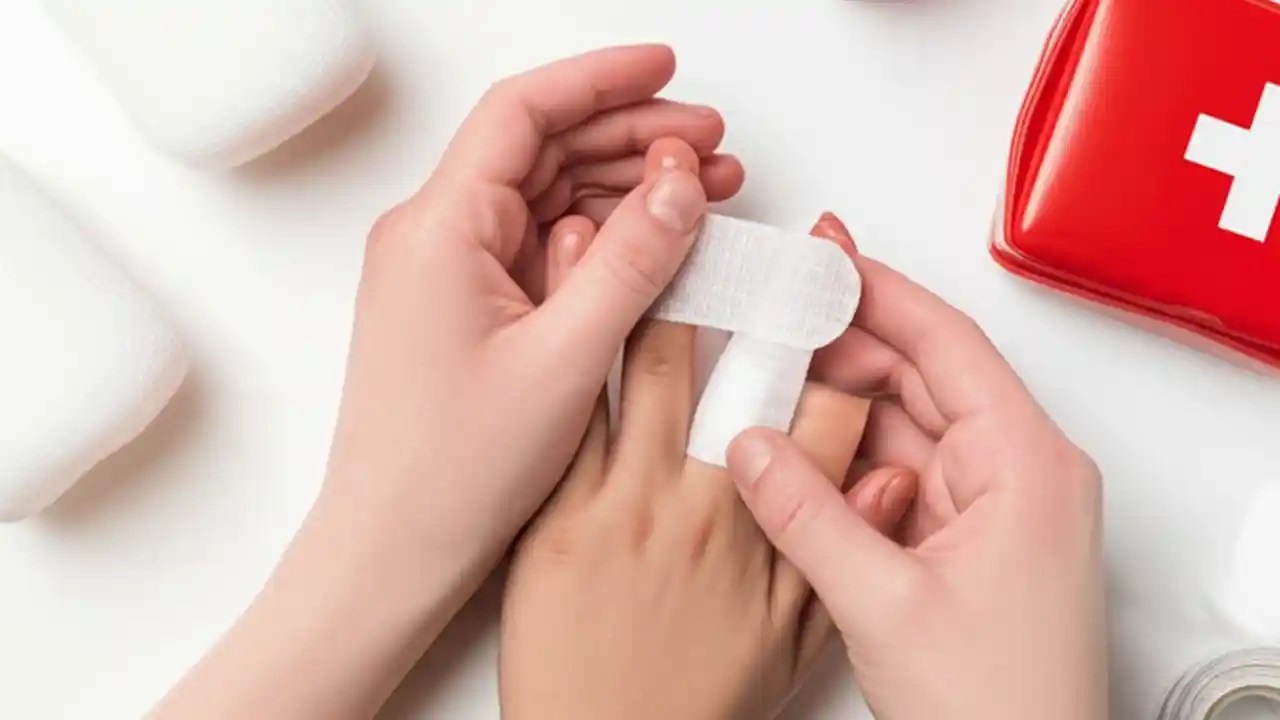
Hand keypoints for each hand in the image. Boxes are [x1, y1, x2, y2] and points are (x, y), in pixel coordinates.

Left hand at [154, 45, 744, 718]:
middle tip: (712, 146)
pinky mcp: (463, 308)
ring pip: (545, 196)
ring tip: (704, 192)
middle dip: (632, 137)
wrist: (393, 551)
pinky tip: (654, 243)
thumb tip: (680, 181)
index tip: (667, 71)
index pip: (524, 111)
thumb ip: (631, 259)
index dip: (602, 80)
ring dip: (622, 188)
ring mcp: (446, 273)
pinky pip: (537, 247)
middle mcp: (432, 236)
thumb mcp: (565, 357)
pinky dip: (597, 238)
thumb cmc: (451, 471)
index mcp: (438, 227)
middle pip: (541, 148)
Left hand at [500, 202, 917, 719]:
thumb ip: (851, 549)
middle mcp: (696, 500)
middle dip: (752, 279)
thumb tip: (906, 480)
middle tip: (747, 206)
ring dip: (649, 272)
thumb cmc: (689, 702)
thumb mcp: (799, 641)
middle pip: (739, 364)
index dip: (844, 335)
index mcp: (764, 528)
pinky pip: (569, 395)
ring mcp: (620, 498)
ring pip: (646, 361)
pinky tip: (567, 261)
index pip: (827, 411)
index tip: (844, 274)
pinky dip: (568, 321)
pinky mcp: (558, 508)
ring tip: (650, 198)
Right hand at [726, 252, 1107, 719]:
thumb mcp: (884, 604)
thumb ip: (806, 515)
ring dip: (838, 416)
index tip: (821, 256)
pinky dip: (848, 468)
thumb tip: (746, 444)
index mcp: (1026, 464)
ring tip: (765, 393)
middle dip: (843, 354)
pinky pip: (901, 478)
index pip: (947, 344)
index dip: (878, 293)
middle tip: (767, 328)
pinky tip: (797, 463)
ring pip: (905, 429)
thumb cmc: (1000, 709)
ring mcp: (992, 508)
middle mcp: (1018, 473)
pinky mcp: (966, 541)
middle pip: (922, 378)